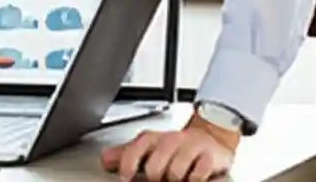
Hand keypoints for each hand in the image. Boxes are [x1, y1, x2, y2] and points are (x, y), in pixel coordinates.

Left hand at [102, 116, 237, 180]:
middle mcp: (171, 140)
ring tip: (176, 179)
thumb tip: (105, 160)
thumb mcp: (150, 148)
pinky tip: (191, 178)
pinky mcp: (210, 156)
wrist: (210, 137)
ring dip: (174, 180)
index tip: (126, 178)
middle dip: (154, 179)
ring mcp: (191, 147)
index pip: (134, 150)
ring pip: (175, 173)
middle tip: (158, 179)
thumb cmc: (176, 147)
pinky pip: (197, 176)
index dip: (128, 166)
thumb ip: (127, 154)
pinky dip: (193, 180)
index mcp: (153, 138)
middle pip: (154, 168)